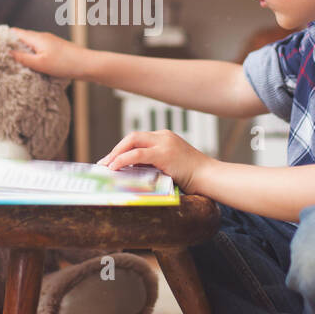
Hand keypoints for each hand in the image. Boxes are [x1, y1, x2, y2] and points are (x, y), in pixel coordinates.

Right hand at [8, 27, 85, 80]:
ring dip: (21, 50)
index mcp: (37, 38)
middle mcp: (42, 37)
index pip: (15, 32)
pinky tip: (29, 63)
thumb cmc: (65, 64)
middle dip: (10, 44)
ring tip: (11, 60)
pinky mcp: (55, 49)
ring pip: (30, 44)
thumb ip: (23, 58)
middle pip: (22, 37)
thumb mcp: (40, 63)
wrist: (88, 65)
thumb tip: (7, 52)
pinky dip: (30, 54)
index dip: (3, 36)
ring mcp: (49, 43)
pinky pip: (38, 49)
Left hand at [96, 130, 210, 194]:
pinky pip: (136, 154)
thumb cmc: (192, 176)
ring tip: (107, 167)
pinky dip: (122, 160)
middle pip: (132, 137)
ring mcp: (164, 143)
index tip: (111, 160)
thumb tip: (131, 170)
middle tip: (105, 163)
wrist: (209, 177)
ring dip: (116, 154)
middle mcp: (163, 136)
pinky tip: (115, 168)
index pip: (138, 139)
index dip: (122, 149)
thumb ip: (153, 163)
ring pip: (132, 141)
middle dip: (116, 150)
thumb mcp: (169, 165)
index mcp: (165, 137)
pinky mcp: (164, 153)